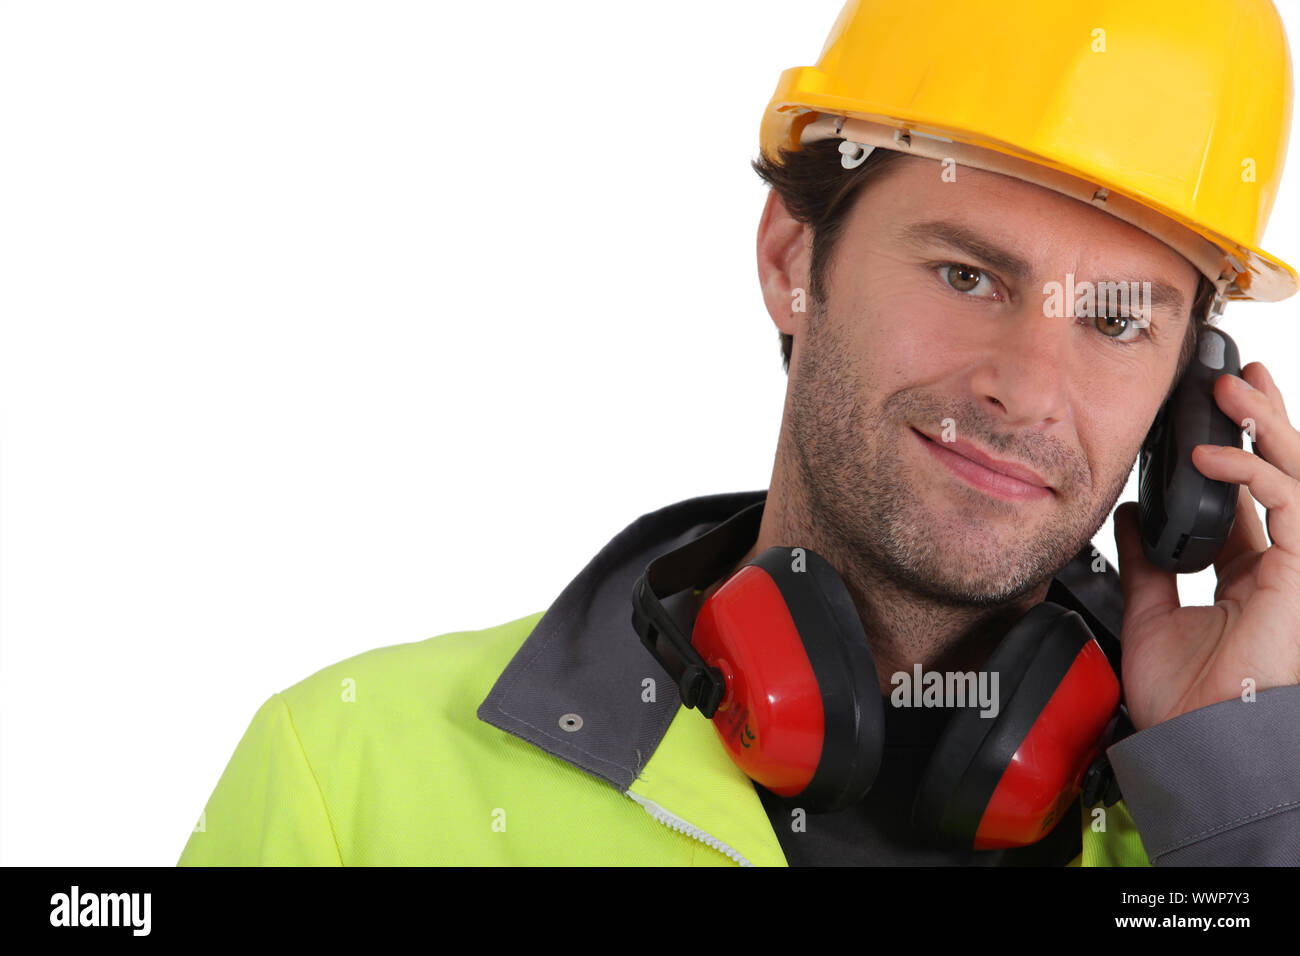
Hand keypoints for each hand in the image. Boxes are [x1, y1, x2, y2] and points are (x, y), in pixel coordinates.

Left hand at [1112, 361, 1299, 731]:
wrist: (1194, 739)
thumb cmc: (1182, 696)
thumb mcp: (1151, 611)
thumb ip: (1146, 562)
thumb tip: (1131, 516)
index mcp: (1245, 574)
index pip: (1246, 499)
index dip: (1231, 455)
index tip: (1205, 420)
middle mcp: (1276, 564)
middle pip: (1280, 476)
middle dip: (1264, 423)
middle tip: (1237, 380)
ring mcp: (1293, 567)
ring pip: (1294, 477)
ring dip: (1265, 428)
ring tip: (1232, 390)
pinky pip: (1288, 504)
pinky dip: (1250, 473)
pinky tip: (1210, 456)